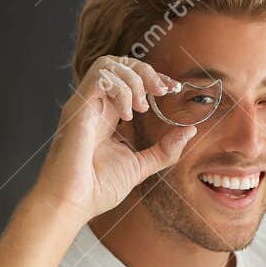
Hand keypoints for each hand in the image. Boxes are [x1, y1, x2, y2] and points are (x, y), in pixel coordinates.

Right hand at [32, 55, 196, 222]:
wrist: (74, 202)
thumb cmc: (98, 188)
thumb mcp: (141, 166)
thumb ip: (165, 149)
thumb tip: (190, 131)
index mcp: (108, 117)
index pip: (129, 82)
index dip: (152, 78)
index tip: (173, 89)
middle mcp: (95, 106)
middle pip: (118, 64)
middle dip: (146, 70)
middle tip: (164, 89)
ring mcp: (85, 105)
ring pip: (108, 64)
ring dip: (134, 79)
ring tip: (144, 106)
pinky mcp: (78, 108)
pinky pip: (100, 78)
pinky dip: (121, 89)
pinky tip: (129, 114)